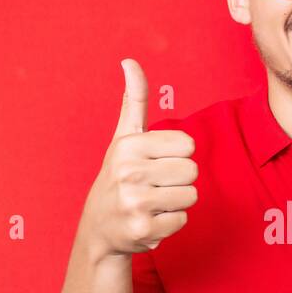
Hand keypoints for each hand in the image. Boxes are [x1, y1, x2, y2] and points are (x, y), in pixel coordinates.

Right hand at [82, 59, 197, 256]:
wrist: (99, 227)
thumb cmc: (119, 177)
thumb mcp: (124, 138)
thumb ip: (134, 100)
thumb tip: (130, 61)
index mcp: (129, 146)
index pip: (187, 145)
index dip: (176, 155)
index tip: (154, 163)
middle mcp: (129, 173)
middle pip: (192, 171)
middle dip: (179, 180)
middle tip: (154, 185)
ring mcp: (135, 203)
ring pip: (191, 195)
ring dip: (176, 202)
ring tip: (152, 203)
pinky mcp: (144, 230)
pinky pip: (183, 220)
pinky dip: (171, 223)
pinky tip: (150, 219)